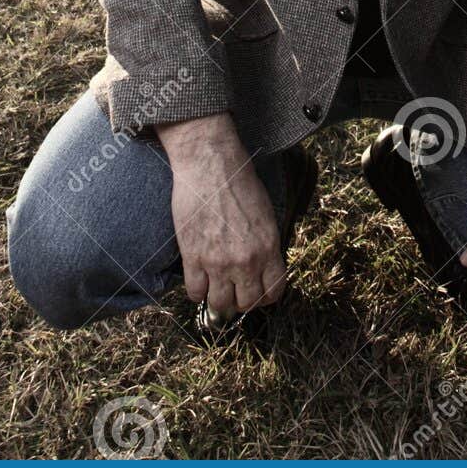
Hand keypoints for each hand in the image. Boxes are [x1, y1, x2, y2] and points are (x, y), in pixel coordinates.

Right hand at [157, 113, 285, 318]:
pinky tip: (199, 279)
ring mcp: (218, 261)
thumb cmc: (239, 180)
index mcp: (268, 247)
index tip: (257, 290)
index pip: (274, 292)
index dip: (265, 295)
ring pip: (221, 305)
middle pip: (247, 303)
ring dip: (219, 299)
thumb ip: (266, 243)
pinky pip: (195, 293)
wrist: (210, 163)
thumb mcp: (266, 212)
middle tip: (235, 288)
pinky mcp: (193, 256)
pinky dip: (197, 291)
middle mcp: (246, 260)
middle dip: (242, 299)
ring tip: (216, 286)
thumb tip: (262, 266)